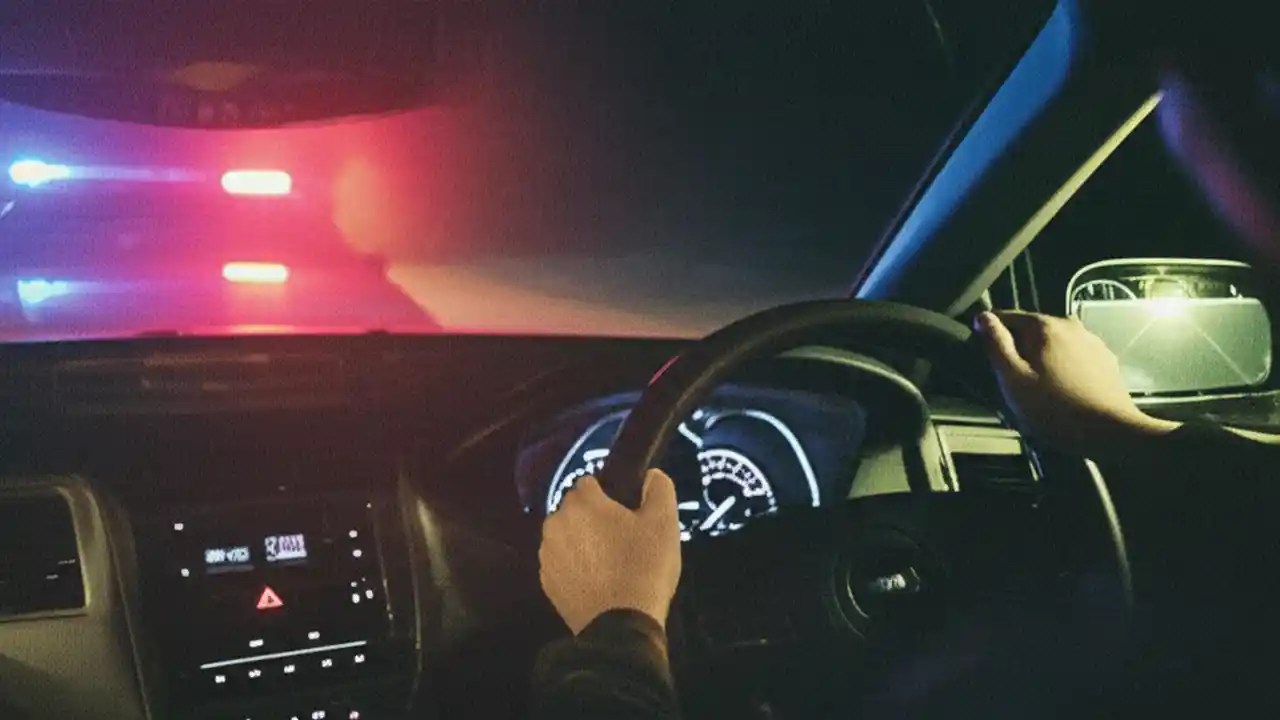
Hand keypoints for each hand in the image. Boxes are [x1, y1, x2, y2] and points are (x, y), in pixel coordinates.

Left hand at [539, 470, 681, 633]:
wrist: (621, 625)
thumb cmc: (643, 567)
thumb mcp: (664, 523)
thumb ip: (659, 489)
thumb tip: (651, 474)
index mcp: (582, 503)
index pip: (589, 483)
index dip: (608, 495)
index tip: (625, 513)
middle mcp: (556, 522)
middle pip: (573, 509)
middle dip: (591, 517)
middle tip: (619, 539)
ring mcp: (547, 554)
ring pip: (564, 535)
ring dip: (579, 540)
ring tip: (606, 561)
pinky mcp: (546, 581)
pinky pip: (560, 562)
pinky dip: (573, 565)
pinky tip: (594, 579)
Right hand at [973, 311, 1178, 457]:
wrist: (1110, 432)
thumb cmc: (1055, 408)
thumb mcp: (1014, 379)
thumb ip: (996, 344)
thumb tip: (983, 317)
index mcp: (1044, 326)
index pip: (1006, 316)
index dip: (991, 333)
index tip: (986, 355)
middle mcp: (1070, 325)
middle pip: (1032, 329)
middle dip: (1019, 347)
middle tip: (1013, 379)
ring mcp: (1092, 341)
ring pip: (1055, 342)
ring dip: (1043, 356)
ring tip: (1039, 386)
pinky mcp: (1105, 359)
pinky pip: (1074, 355)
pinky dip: (1063, 365)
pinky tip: (1063, 388)